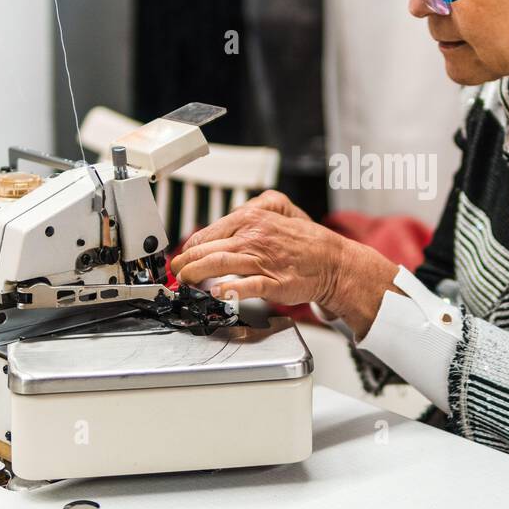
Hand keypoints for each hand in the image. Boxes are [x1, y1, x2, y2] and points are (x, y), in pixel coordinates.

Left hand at [170, 190, 397, 334]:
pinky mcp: (274, 282)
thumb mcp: (275, 214)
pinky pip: (245, 286)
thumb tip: (218, 234)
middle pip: (207, 250)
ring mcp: (264, 259)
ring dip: (196, 275)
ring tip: (186, 284)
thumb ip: (246, 221)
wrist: (332, 262)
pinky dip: (227, 290)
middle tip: (176, 275)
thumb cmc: (303, 243)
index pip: (207, 234)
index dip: (188, 250)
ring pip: (219, 264)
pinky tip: (216, 293)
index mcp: (251, 218)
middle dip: (185, 265)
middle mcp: (254, 236)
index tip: (181, 260)